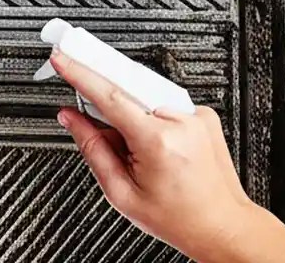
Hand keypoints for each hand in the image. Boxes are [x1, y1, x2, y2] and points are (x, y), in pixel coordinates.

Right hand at [50, 51, 284, 262]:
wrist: (222, 226)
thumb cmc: (178, 217)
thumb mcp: (122, 192)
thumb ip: (92, 148)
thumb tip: (70, 118)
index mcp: (157, 141)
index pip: (109, 95)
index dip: (80, 73)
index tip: (63, 58)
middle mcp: (180, 122)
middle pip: (127, 94)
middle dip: (109, 110)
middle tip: (113, 141)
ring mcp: (196, 116)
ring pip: (145, 99)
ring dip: (134, 118)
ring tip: (142, 156)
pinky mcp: (204, 114)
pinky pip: (165, 104)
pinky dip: (154, 121)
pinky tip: (160, 150)